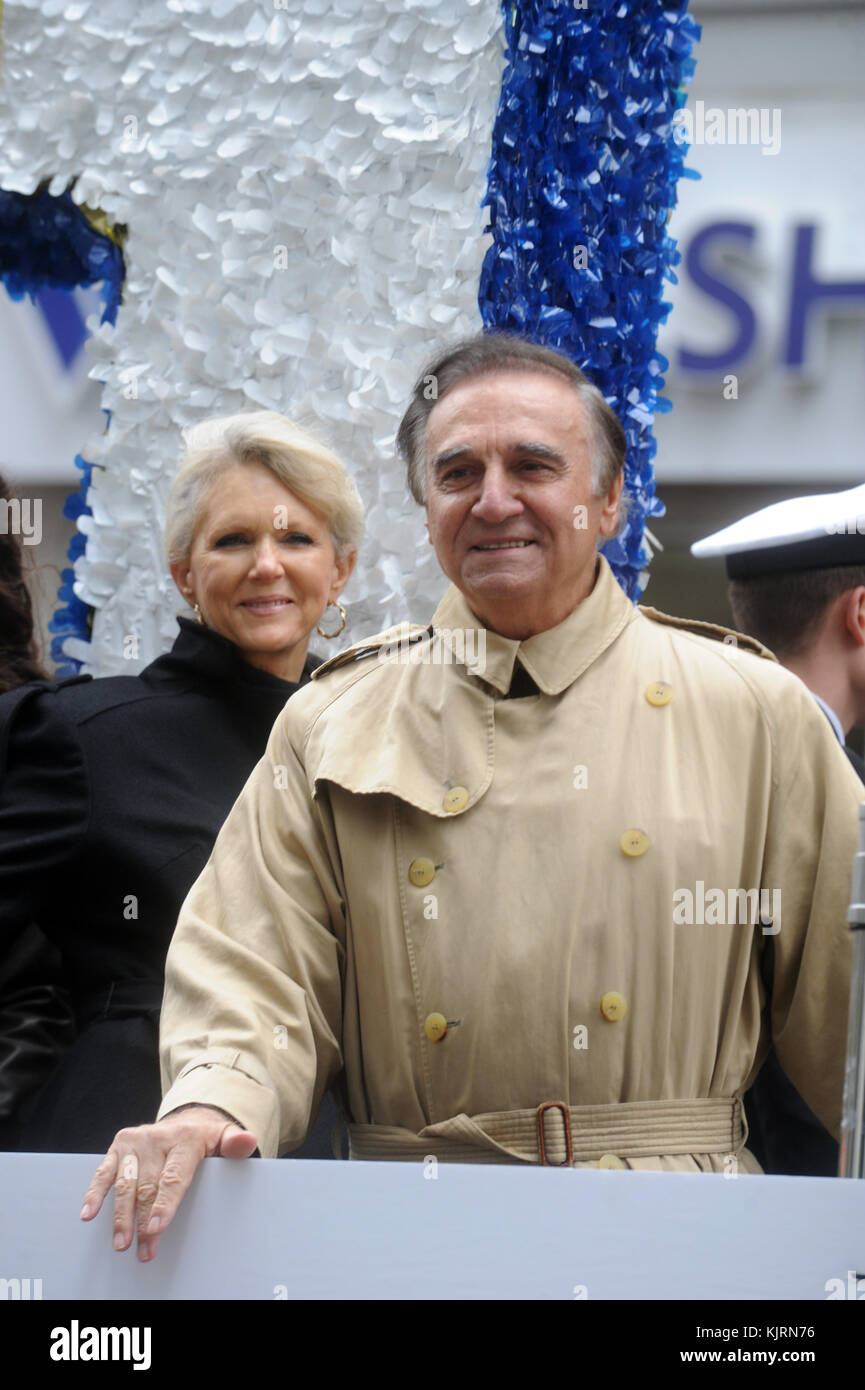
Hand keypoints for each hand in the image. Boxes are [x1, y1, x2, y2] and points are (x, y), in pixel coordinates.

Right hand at [79, 1105, 257, 1261]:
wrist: (183, 1122)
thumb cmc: (204, 1140)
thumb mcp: (224, 1139)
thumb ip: (235, 1144)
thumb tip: (247, 1143)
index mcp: (185, 1139)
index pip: (174, 1177)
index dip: (164, 1205)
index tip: (156, 1229)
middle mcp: (157, 1138)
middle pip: (148, 1187)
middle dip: (144, 1222)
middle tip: (144, 1250)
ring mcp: (135, 1143)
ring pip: (124, 1184)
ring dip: (121, 1217)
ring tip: (121, 1243)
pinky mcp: (119, 1147)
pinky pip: (103, 1172)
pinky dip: (94, 1194)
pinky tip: (88, 1214)